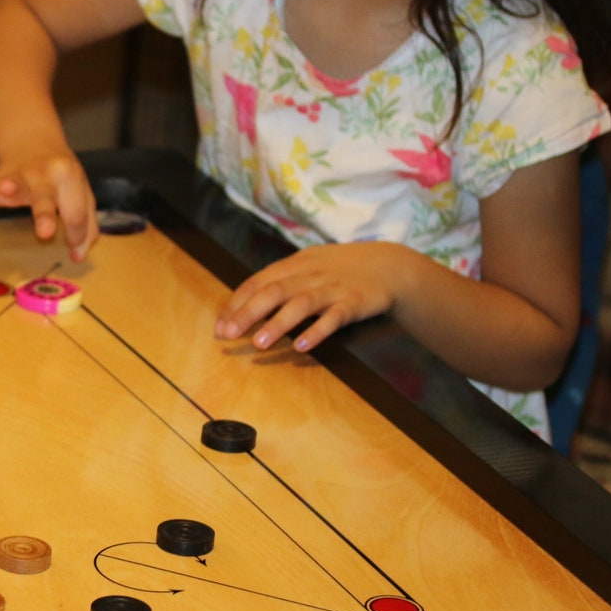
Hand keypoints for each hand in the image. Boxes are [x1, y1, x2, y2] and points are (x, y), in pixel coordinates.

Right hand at [0, 151, 98, 261]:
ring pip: (16, 186)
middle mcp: (46, 176)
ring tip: (5, 188)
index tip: (75, 250)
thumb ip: (86, 225)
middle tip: (45, 233)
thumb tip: (78, 256)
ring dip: (10, 187)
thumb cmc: (61, 177)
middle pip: (46, 200)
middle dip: (46, 216)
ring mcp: (21, 177)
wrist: (34, 142)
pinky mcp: (0, 179)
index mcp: (70, 179)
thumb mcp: (82, 195)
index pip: (75, 215)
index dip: (76, 236)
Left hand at [214, 241, 416, 351]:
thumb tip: (245, 308)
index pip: (258, 282)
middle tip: (228, 335)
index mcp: (295, 264)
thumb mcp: (308, 268)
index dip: (237, 303)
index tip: (219, 326)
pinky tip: (301, 346)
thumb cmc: (341, 271)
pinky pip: (335, 317)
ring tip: (259, 344)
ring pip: (301, 303)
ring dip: (278, 323)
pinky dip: (317, 330)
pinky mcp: (355, 302)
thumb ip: (280, 284)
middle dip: (248, 313)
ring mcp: (333, 287)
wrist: (390, 265)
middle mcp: (311, 274)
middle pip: (274, 291)